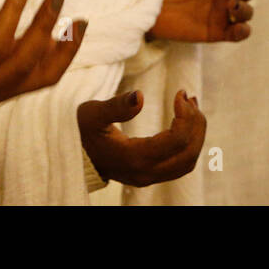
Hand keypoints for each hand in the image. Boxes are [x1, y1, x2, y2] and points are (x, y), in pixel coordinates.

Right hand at [78, 90, 205, 186]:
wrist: (72, 154)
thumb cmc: (81, 131)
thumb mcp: (92, 114)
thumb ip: (116, 106)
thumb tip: (140, 96)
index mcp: (133, 158)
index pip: (175, 141)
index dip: (185, 115)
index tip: (180, 93)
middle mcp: (144, 173)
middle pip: (187, 153)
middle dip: (196, 123)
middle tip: (188, 96)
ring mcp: (149, 176)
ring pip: (187, 161)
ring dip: (196, 133)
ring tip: (192, 104)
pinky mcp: (150, 174)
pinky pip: (180, 162)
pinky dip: (189, 142)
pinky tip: (186, 119)